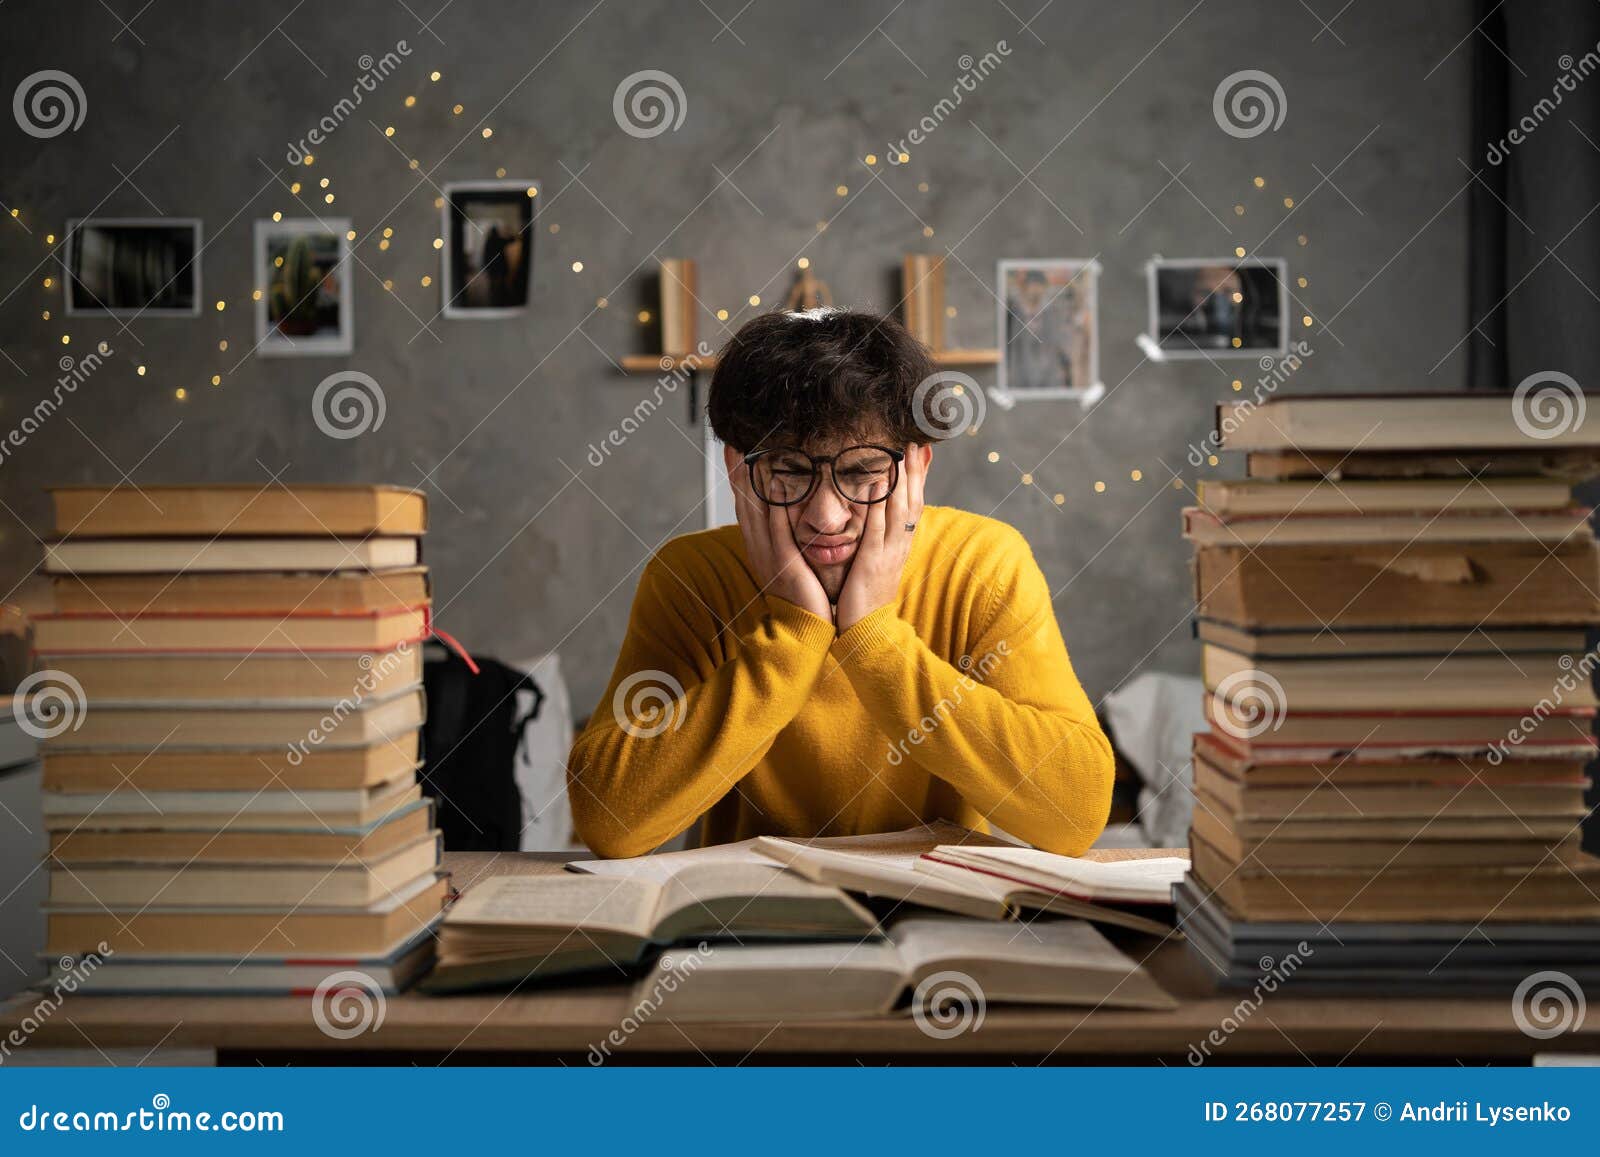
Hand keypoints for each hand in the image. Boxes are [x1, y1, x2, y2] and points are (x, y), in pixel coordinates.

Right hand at [730, 459, 831, 621]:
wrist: (804, 628)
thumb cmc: (803, 596)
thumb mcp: (789, 563)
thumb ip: (786, 540)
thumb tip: (787, 518)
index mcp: (759, 548)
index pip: (746, 508)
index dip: (738, 481)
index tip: (735, 455)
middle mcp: (759, 549)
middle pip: (744, 505)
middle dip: (737, 475)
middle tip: (732, 446)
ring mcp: (770, 555)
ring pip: (757, 512)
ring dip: (751, 483)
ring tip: (748, 455)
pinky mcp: (785, 562)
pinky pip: (778, 529)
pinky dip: (776, 505)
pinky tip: (776, 483)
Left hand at [836, 442, 925, 632]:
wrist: (868, 630)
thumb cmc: (867, 597)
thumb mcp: (878, 562)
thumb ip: (880, 539)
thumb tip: (882, 520)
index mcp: (902, 545)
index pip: (915, 504)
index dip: (919, 476)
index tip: (921, 450)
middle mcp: (900, 545)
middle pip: (912, 501)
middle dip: (914, 471)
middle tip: (916, 442)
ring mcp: (888, 552)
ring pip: (898, 509)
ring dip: (900, 480)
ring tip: (900, 453)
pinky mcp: (871, 560)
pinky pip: (875, 526)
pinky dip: (876, 504)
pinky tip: (873, 484)